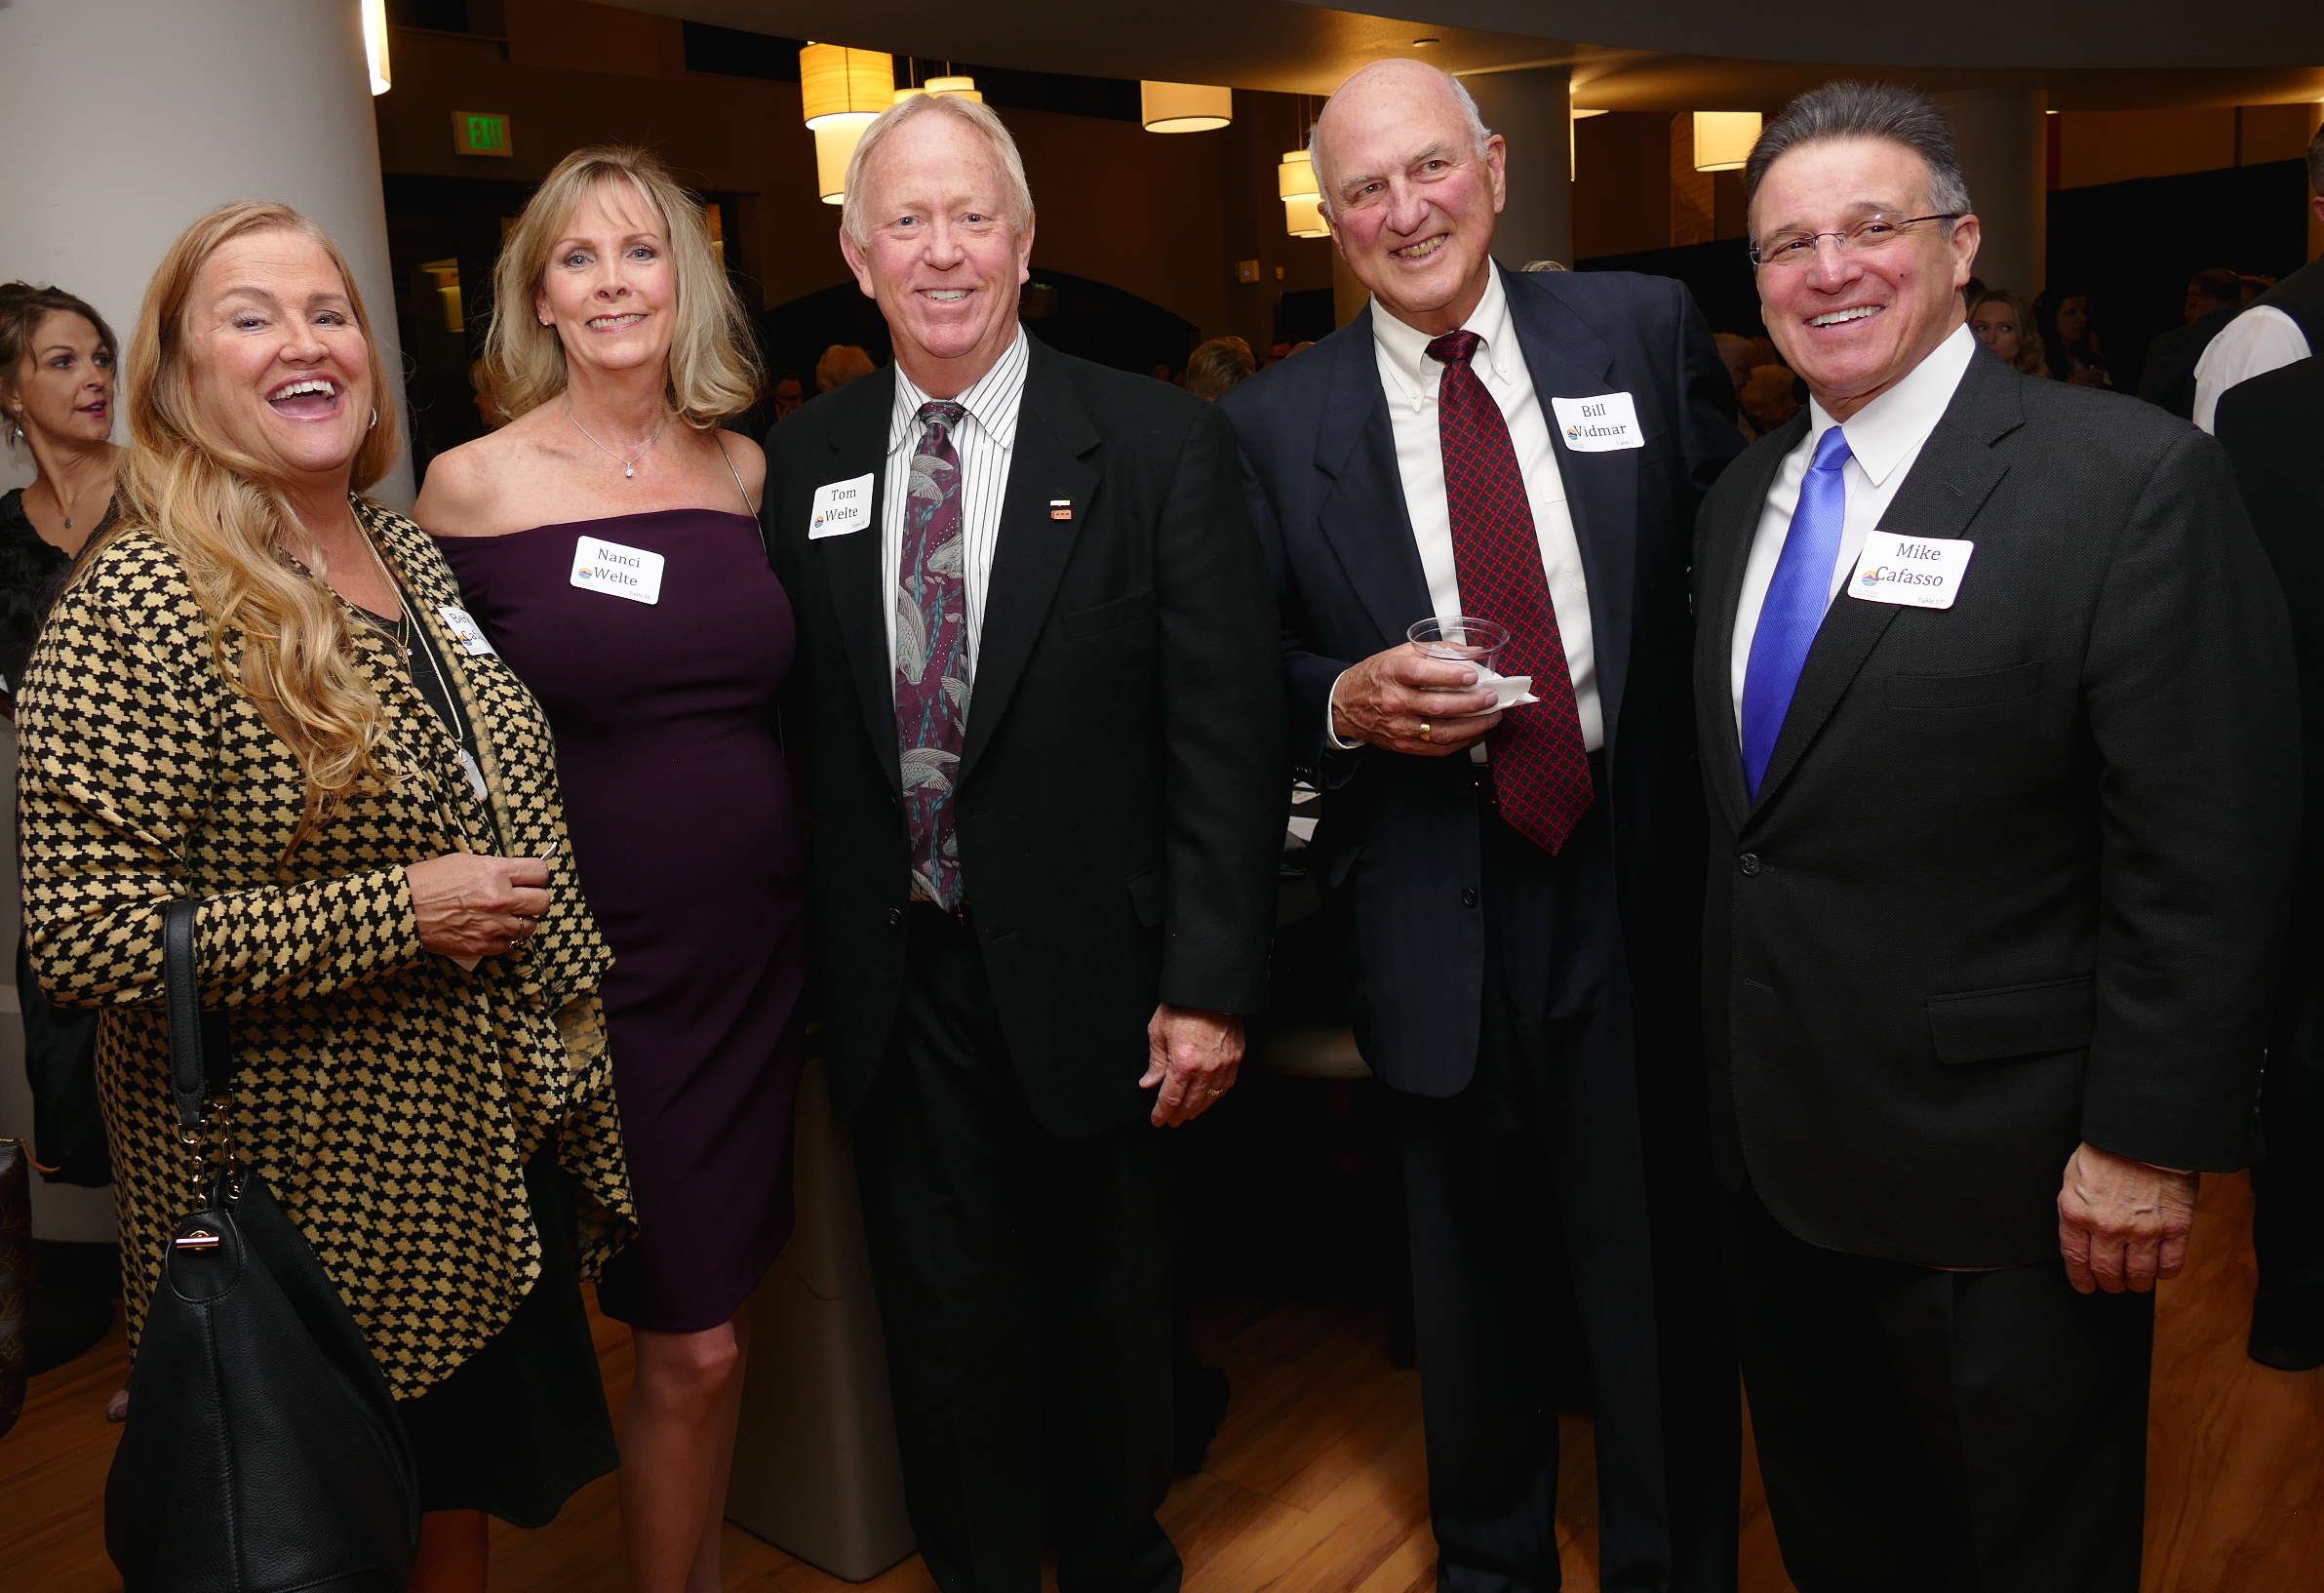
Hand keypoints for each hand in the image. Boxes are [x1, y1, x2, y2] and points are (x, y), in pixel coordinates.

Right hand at [406, 853, 551, 960]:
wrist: (403, 909)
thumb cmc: (429, 881)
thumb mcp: (465, 861)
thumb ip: (495, 868)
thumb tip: (517, 874)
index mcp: (496, 872)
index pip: (540, 872)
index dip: (537, 875)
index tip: (532, 878)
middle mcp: (500, 898)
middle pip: (542, 901)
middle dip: (535, 898)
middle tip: (524, 898)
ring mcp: (493, 925)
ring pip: (530, 926)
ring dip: (522, 920)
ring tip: (507, 916)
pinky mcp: (483, 945)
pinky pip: (511, 944)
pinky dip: (506, 937)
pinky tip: (494, 929)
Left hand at [1141, 1004, 1243, 1126]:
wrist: (1211, 991)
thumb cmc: (1184, 1006)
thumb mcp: (1159, 1032)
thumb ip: (1156, 1062)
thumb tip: (1149, 1082)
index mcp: (1183, 1063)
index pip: (1170, 1098)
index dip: (1162, 1113)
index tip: (1157, 1120)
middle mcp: (1204, 1070)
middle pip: (1190, 1104)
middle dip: (1178, 1115)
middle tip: (1171, 1120)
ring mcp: (1223, 1066)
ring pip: (1210, 1099)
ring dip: (1196, 1110)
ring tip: (1187, 1114)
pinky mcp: (1235, 1060)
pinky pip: (1225, 1087)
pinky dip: (1215, 1097)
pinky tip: (1208, 1098)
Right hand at [1331, 645, 1501, 756]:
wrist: (1344, 705)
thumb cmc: (1375, 676)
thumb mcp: (1399, 653)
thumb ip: (1436, 651)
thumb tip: (1472, 652)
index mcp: (1392, 673)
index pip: (1423, 674)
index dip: (1451, 676)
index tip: (1473, 675)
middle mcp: (1394, 701)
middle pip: (1438, 706)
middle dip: (1472, 703)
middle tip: (1491, 697)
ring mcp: (1398, 726)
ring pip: (1442, 732)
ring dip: (1473, 725)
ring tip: (1492, 716)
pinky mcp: (1402, 745)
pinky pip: (1437, 748)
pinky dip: (1460, 741)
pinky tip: (1474, 731)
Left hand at [2056, 1141, 2198, 1293]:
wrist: (2144, 1133)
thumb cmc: (2106, 1151)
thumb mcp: (2074, 1178)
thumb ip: (2075, 1211)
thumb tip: (2078, 1238)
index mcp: (2076, 1213)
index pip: (2076, 1260)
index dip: (2082, 1279)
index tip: (2086, 1286)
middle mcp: (2107, 1227)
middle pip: (2107, 1272)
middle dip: (2109, 1283)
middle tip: (2113, 1283)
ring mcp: (2143, 1230)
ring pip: (2139, 1276)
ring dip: (2137, 1283)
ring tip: (2136, 1280)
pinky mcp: (2175, 1228)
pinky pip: (2170, 1266)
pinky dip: (2164, 1273)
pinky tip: (2160, 1268)